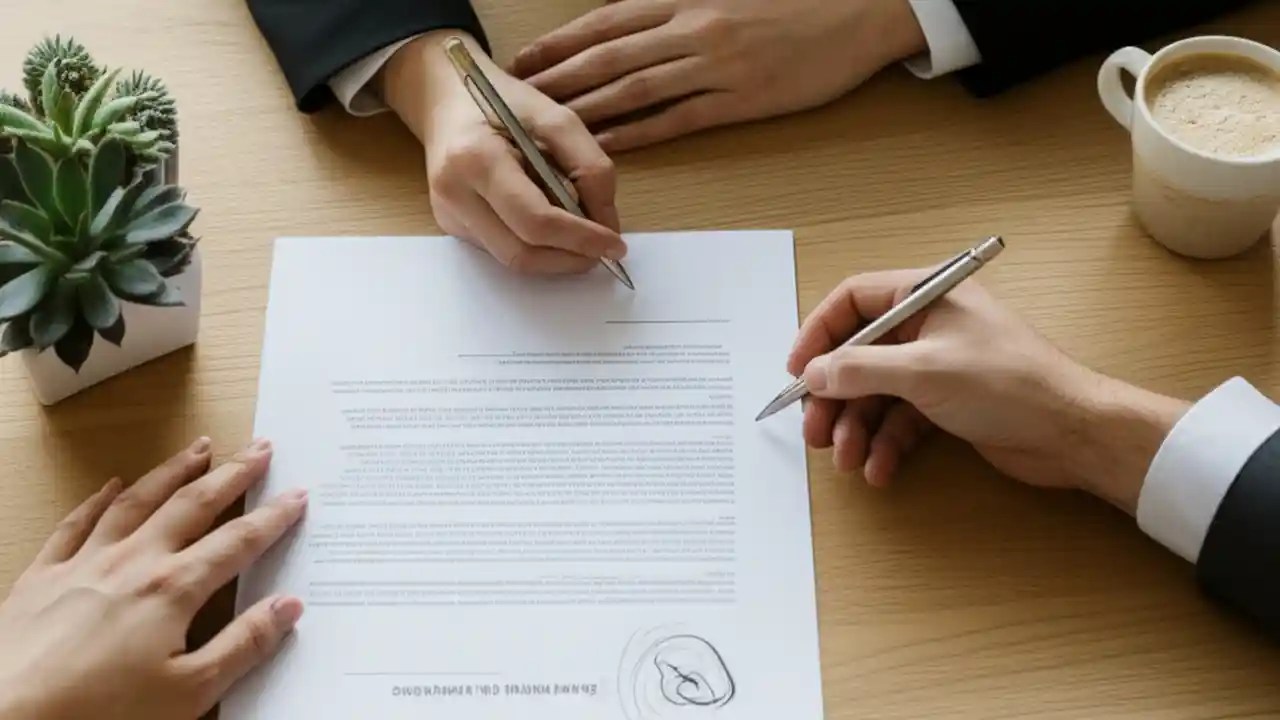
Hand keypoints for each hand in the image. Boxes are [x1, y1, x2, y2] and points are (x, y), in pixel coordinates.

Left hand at [0, 438, 305, 719]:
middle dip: (231, 475)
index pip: (237, 543)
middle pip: (192, 506)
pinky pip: (75, 525)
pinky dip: (97, 501)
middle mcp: (132, 563)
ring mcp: (83, 565)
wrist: (4, 718)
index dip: (272, 518)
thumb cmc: (98, 715)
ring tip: (198, 449)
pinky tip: (111, 486)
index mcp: (173, 590)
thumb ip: (242, 645)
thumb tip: (288, 606)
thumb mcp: (188, 693)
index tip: (296, 495)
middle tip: (259, 449)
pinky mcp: (41, 579)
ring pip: (137, 502)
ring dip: (172, 472)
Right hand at [381, 31, 626, 273]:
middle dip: (569, 258)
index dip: (580, 239)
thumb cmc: (503, 102)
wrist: (445, 99)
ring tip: (579, 235)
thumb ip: (590, 167)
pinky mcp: (451, 227)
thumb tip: (606, 224)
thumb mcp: (556, 117)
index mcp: (477, 159)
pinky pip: (501, 250)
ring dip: (555, 256)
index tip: (614, 245)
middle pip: (521, 254)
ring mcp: (449, 216)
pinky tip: (547, 222)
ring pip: (512, 260)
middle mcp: (454, 196)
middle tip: (602, 250)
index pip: (535, 221)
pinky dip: (534, 245)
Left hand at [512, 0, 927, 151]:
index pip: (606, 22)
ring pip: (634, 91)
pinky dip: (637, 134)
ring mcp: (716, 65)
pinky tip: (605, 147)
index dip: (560, 43)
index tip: (524, 61)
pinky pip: (677, 121)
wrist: (859, 9)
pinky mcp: (742, 100)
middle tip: (516, 102)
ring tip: (547, 129)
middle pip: (608, 57)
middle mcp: (692, 28)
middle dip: (557, 80)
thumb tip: (631, 26)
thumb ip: (677, 7)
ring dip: (586, 110)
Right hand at [788, 271, 1189, 512]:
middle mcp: (927, 325)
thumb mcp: (923, 372)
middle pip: (857, 355)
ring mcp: (936, 366)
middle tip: (814, 433)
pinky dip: (886, 445)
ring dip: (856, 429)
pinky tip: (880, 471)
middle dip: (834, 398)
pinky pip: (900, 421)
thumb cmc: (1005, 384)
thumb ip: (860, 369)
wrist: (1072, 433)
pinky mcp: (946, 404)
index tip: (796, 373)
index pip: (853, 301)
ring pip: (875, 394)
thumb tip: (812, 374)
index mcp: (925, 294)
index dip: (818, 335)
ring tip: (848, 461)